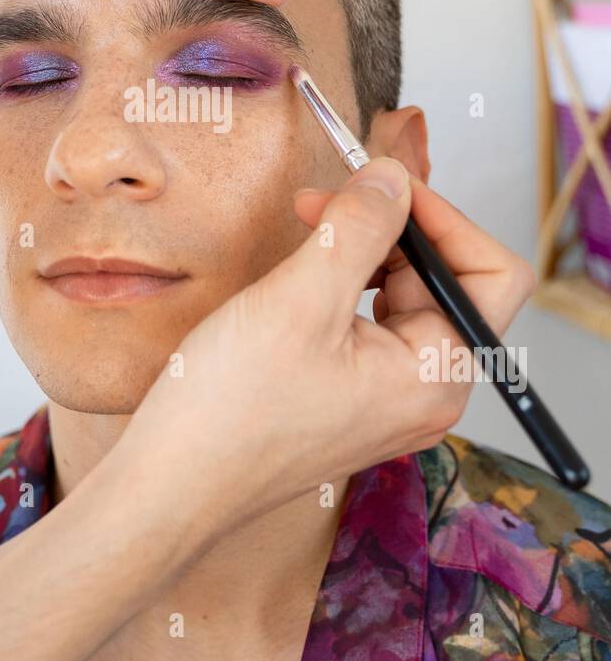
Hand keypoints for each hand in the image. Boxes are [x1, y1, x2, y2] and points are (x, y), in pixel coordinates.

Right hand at [121, 160, 535, 537]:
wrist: (169, 484)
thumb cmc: (230, 409)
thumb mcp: (300, 299)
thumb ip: (359, 228)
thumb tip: (393, 176)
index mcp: (437, 376)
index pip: (491, 274)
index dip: (445, 217)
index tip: (383, 185)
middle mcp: (427, 393)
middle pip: (446, 280)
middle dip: (392, 228)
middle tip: (322, 201)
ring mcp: (389, 398)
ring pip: (405, 297)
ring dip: (364, 249)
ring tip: (306, 227)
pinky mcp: (352, 397)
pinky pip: (370, 322)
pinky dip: (343, 282)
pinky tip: (300, 273)